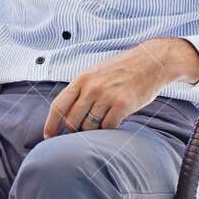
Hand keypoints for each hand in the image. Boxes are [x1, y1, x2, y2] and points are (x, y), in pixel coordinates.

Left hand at [42, 39, 198, 137]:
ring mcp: (107, 96)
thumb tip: (66, 114)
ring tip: (103, 121)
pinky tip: (116, 119)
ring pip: (90, 127)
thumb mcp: (96, 73)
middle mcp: (92, 88)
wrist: (151, 62)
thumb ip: (81, 90)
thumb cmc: (122, 70)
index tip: (48, 136)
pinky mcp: (123, 105)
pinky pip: (108, 127)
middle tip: (81, 133)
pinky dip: (109, 129)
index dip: (51, 124)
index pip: (59, 105)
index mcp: (82, 79)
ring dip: (94, 130)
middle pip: (72, 121)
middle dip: (74, 131)